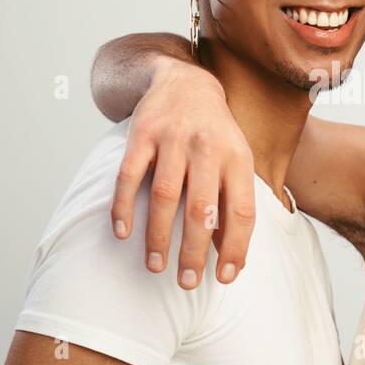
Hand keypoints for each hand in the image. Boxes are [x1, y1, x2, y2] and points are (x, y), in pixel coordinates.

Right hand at [110, 59, 255, 288]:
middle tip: (186, 282)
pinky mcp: (142, 134)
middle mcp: (208, 148)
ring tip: (155, 266)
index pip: (242, 210)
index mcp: (238, 158)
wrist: (186, 82)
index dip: (235, 247)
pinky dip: (124, 206)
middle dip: (193, 251)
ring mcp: (173, 139)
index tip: (225, 277)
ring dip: (158, 236)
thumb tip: (231, 258)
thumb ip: (234, 204)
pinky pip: (129, 175)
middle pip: (201, 208)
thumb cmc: (215, 134)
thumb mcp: (236, 161)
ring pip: (165, 196)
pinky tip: (122, 232)